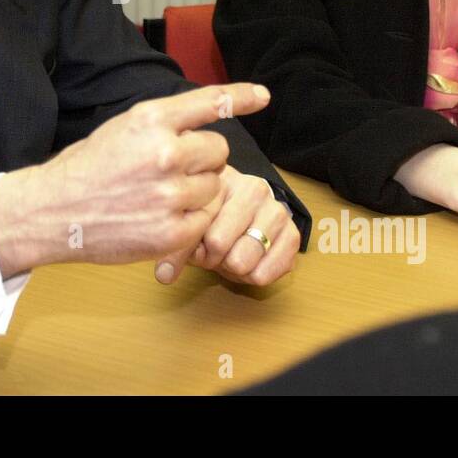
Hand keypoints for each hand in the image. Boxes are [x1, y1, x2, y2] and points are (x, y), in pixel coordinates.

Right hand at [0, 83, 271, 275]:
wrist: (53, 212)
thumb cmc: (86, 169)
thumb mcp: (121, 129)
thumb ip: (162, 124)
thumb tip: (203, 126)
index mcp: (149, 120)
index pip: (207, 102)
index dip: (239, 98)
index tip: (262, 96)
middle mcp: (164, 152)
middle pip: (218, 150)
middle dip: (202, 160)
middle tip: (169, 170)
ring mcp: (170, 194)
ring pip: (215, 186)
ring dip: (197, 191)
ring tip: (159, 196)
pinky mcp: (173, 231)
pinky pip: (205, 219)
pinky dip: (191, 221)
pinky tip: (160, 218)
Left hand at [154, 165, 299, 285]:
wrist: (242, 212)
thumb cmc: (210, 217)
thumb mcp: (188, 225)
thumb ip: (174, 248)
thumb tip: (163, 276)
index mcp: (225, 182)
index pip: (209, 236)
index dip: (199, 251)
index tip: (199, 245)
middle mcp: (256, 190)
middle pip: (227, 252)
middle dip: (216, 260)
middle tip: (215, 251)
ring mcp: (278, 211)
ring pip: (246, 265)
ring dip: (234, 269)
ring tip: (231, 253)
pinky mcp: (293, 236)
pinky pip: (266, 274)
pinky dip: (253, 276)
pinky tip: (249, 261)